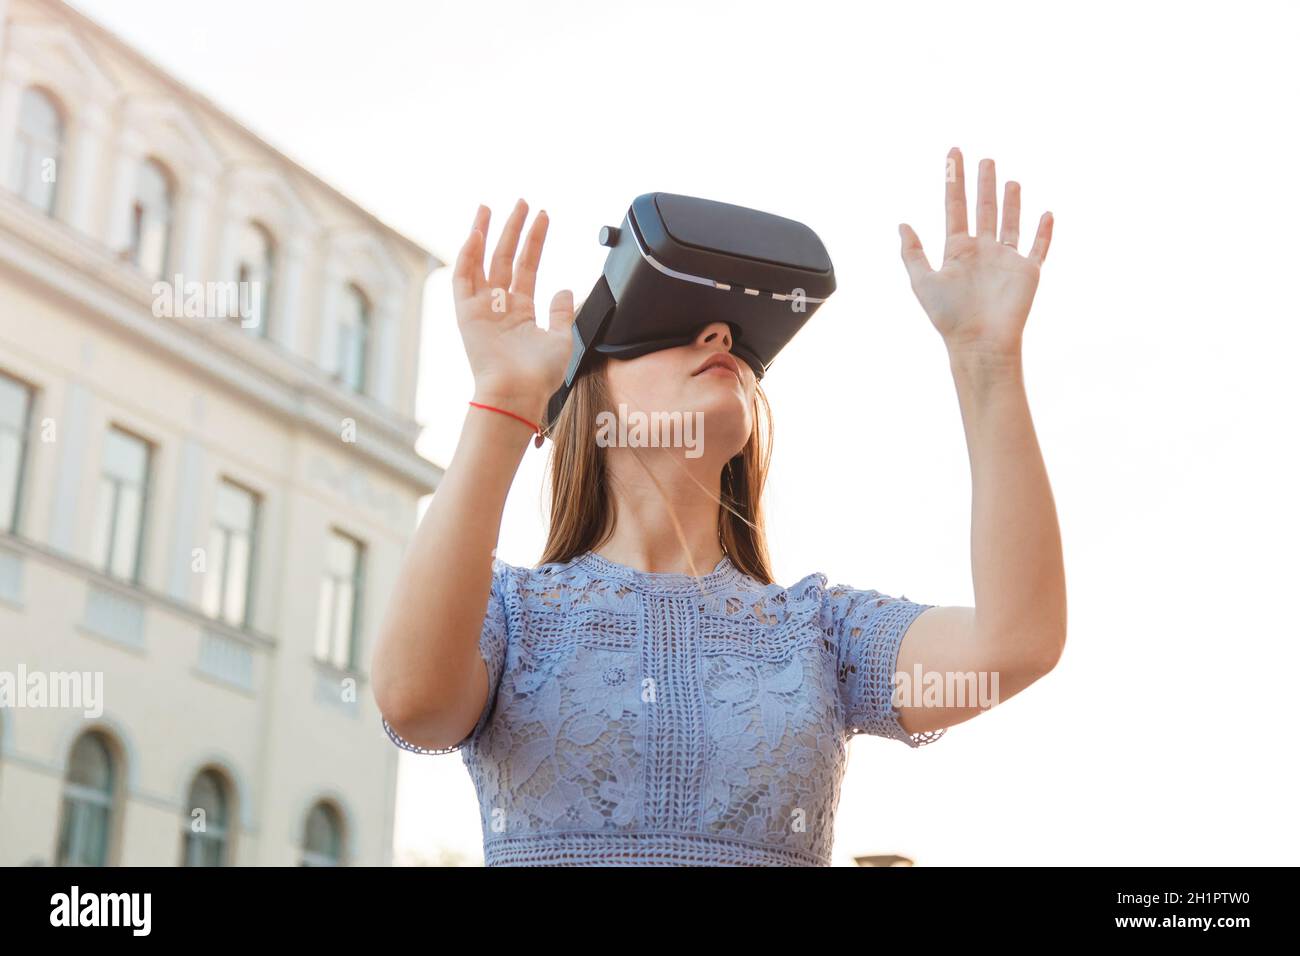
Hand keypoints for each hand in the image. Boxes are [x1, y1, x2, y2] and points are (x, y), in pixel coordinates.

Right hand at [454, 199, 575, 421]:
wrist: (518, 391)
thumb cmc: (538, 374)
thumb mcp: (560, 338)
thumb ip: (560, 312)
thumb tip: (564, 288)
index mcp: (521, 310)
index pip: (527, 266)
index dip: (534, 241)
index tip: (543, 217)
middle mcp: (499, 305)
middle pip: (505, 257)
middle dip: (513, 229)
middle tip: (521, 202)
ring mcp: (481, 308)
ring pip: (481, 262)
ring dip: (484, 234)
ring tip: (490, 207)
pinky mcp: (465, 313)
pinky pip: (461, 279)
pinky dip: (465, 256)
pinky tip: (475, 234)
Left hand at [899, 147, 1052, 359]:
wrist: (980, 342)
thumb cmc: (949, 316)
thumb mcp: (922, 281)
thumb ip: (912, 253)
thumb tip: (902, 224)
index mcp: (957, 250)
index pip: (955, 207)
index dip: (953, 180)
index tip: (953, 154)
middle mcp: (981, 251)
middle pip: (983, 209)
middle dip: (983, 184)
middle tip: (984, 159)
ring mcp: (1005, 260)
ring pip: (1009, 223)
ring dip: (1010, 201)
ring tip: (1009, 180)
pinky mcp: (1027, 272)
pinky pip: (1038, 247)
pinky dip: (1044, 231)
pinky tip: (1046, 214)